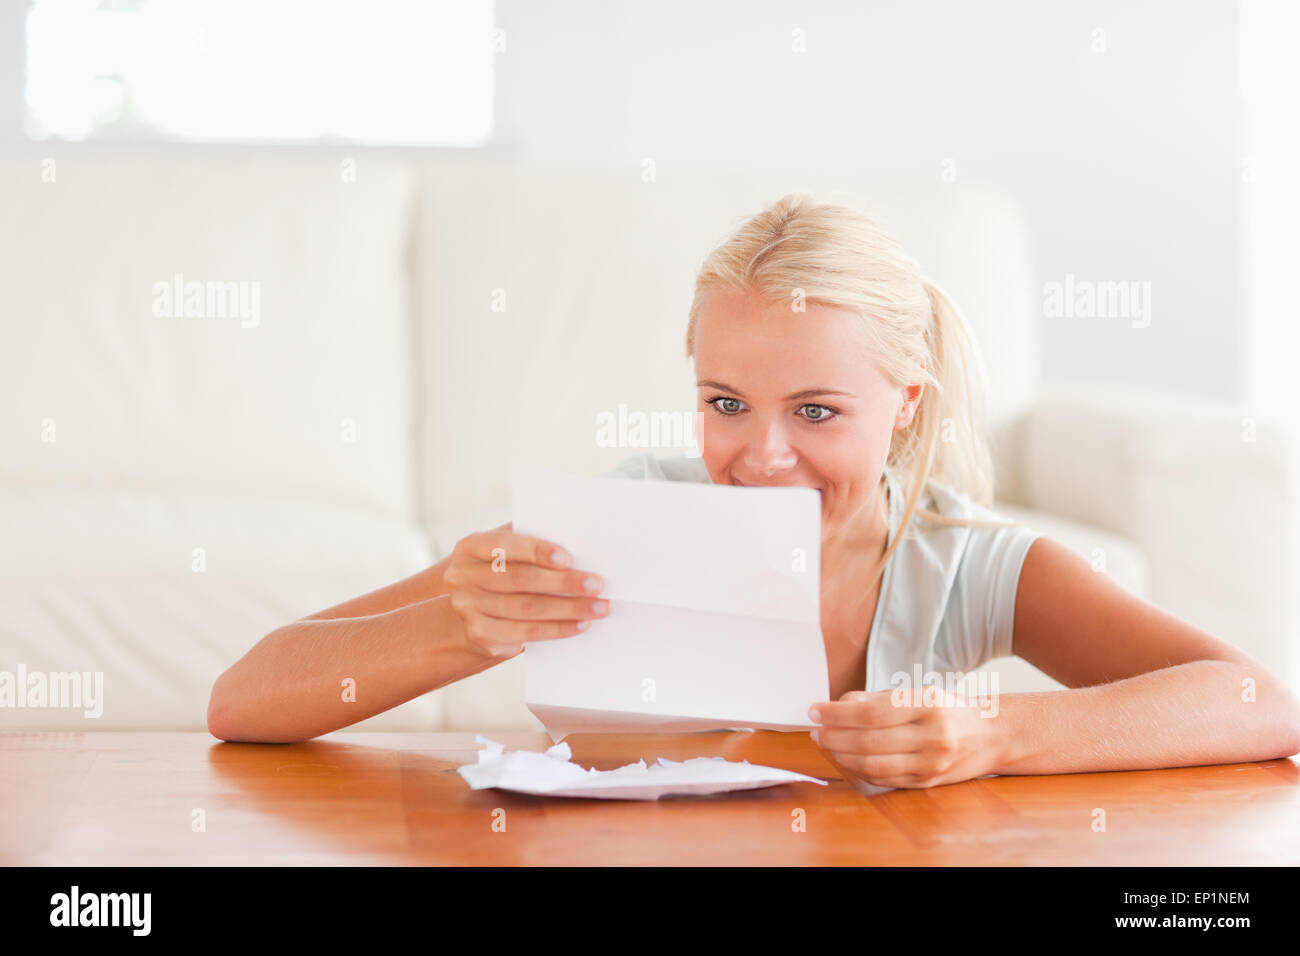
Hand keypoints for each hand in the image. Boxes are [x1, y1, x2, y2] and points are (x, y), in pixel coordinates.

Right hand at [443, 521, 609, 658]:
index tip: (567, 558)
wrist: (472, 610)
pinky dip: (557, 629)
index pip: (503, 546)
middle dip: (562, 583)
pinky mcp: (480, 634)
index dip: (535, 551)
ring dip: (568, 609)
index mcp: (470, 547)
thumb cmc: (502, 570)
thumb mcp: (507, 550)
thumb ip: (531, 539)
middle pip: (518, 580)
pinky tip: (580, 624)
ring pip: (526, 609)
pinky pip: (525, 632)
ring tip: (598, 607)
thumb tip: (575, 537)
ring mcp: (468, 608)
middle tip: (596, 585)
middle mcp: (462, 577)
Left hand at [808, 688, 1001, 788]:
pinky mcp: (927, 783)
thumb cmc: (947, 709)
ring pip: (874, 765)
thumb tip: (838, 705)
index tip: (815, 711)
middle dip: (834, 736)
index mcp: (929, 705)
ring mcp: (932, 764)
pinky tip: (847, 758)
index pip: (872, 712)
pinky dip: (859, 770)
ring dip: (842, 756)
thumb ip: (877, 699)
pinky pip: (884, 779)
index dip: (838, 714)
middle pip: (870, 741)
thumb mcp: (918, 692)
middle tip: (816, 730)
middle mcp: (933, 736)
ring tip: (827, 744)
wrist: (991, 736)